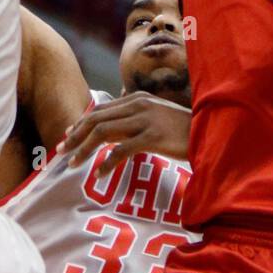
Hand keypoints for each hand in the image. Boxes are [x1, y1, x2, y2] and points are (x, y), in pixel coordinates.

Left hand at [58, 91, 190, 174]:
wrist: (211, 134)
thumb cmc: (184, 131)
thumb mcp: (157, 118)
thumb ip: (136, 118)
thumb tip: (111, 131)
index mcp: (138, 98)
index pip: (101, 110)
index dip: (81, 123)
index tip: (68, 136)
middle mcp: (139, 105)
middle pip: (97, 119)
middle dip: (75, 136)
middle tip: (61, 151)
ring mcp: (146, 120)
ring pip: (103, 132)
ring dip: (84, 149)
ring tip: (73, 164)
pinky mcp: (153, 137)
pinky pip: (121, 150)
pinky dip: (106, 163)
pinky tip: (99, 174)